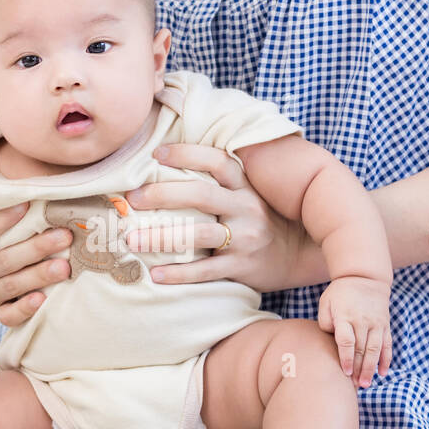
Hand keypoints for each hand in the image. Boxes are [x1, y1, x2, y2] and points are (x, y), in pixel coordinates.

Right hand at [0, 201, 72, 326]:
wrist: (16, 292)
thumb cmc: (21, 252)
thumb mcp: (14, 235)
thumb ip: (25, 219)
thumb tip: (55, 189)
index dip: (0, 219)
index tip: (27, 205)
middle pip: (3, 260)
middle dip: (36, 247)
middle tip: (65, 237)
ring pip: (10, 285)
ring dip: (38, 275)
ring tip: (64, 267)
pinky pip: (9, 315)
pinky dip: (25, 308)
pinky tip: (42, 299)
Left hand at [120, 143, 313, 291]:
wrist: (296, 257)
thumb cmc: (259, 221)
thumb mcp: (247, 195)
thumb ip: (219, 183)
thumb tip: (169, 165)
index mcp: (245, 187)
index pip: (217, 161)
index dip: (187, 154)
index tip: (156, 154)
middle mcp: (246, 208)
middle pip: (201, 194)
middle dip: (163, 194)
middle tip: (132, 198)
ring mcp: (245, 238)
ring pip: (199, 234)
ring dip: (161, 236)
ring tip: (132, 239)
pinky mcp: (242, 267)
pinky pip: (206, 271)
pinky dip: (179, 273)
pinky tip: (154, 274)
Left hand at [317, 276, 391, 388]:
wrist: (365, 278)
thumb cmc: (340, 293)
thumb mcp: (326, 302)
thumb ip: (325, 321)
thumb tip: (331, 340)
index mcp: (346, 316)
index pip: (347, 341)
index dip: (347, 358)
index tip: (345, 372)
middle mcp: (363, 321)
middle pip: (362, 349)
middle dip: (359, 369)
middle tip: (355, 386)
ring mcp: (377, 323)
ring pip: (375, 350)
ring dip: (371, 368)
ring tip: (367, 384)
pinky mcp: (385, 325)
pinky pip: (388, 344)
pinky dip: (386, 359)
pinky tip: (382, 373)